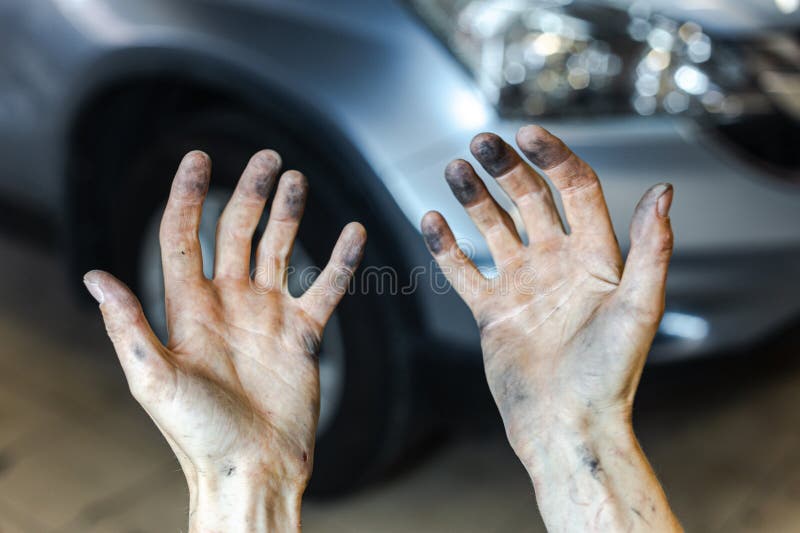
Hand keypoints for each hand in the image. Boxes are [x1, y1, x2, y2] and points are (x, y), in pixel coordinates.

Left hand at [84, 150, 365, 531]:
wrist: (252, 469)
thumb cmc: (197, 435)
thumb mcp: (154, 381)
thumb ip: (129, 326)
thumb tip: (95, 276)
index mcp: (188, 309)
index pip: (185, 237)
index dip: (188, 196)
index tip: (198, 157)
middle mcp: (229, 302)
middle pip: (238, 232)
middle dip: (251, 192)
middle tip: (269, 157)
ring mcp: (267, 315)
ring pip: (280, 250)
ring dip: (289, 214)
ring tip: (297, 179)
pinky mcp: (302, 333)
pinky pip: (325, 287)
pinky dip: (340, 260)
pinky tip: (353, 232)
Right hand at [422, 126, 679, 530]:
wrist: (566, 425)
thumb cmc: (608, 375)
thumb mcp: (639, 308)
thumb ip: (651, 249)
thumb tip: (664, 191)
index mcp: (595, 256)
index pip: (575, 189)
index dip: (554, 157)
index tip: (526, 133)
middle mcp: (557, 263)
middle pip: (529, 199)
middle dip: (506, 168)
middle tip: (479, 142)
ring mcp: (523, 285)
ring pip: (494, 226)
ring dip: (474, 196)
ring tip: (454, 168)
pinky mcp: (492, 310)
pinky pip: (464, 270)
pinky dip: (446, 245)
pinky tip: (430, 219)